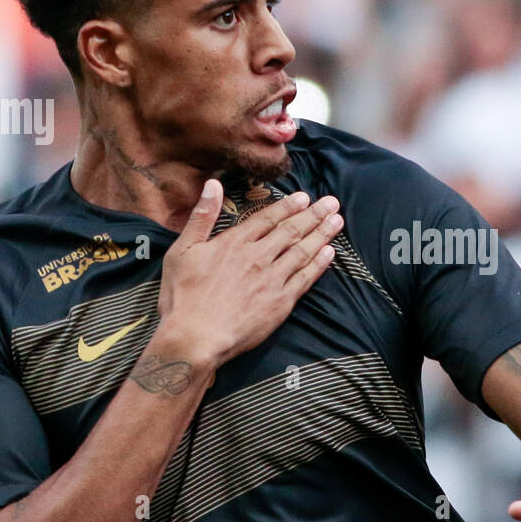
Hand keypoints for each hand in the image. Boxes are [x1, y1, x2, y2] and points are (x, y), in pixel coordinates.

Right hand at [157, 179, 341, 366]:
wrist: (197, 337)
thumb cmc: (183, 296)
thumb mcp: (182, 250)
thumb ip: (202, 216)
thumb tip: (213, 184)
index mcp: (234, 243)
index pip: (268, 219)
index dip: (288, 206)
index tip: (304, 197)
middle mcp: (258, 257)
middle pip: (291, 231)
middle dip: (313, 215)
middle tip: (332, 202)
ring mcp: (272, 280)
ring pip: (303, 251)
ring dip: (322, 234)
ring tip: (337, 221)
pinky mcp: (281, 303)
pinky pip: (305, 279)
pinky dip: (319, 264)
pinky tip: (330, 253)